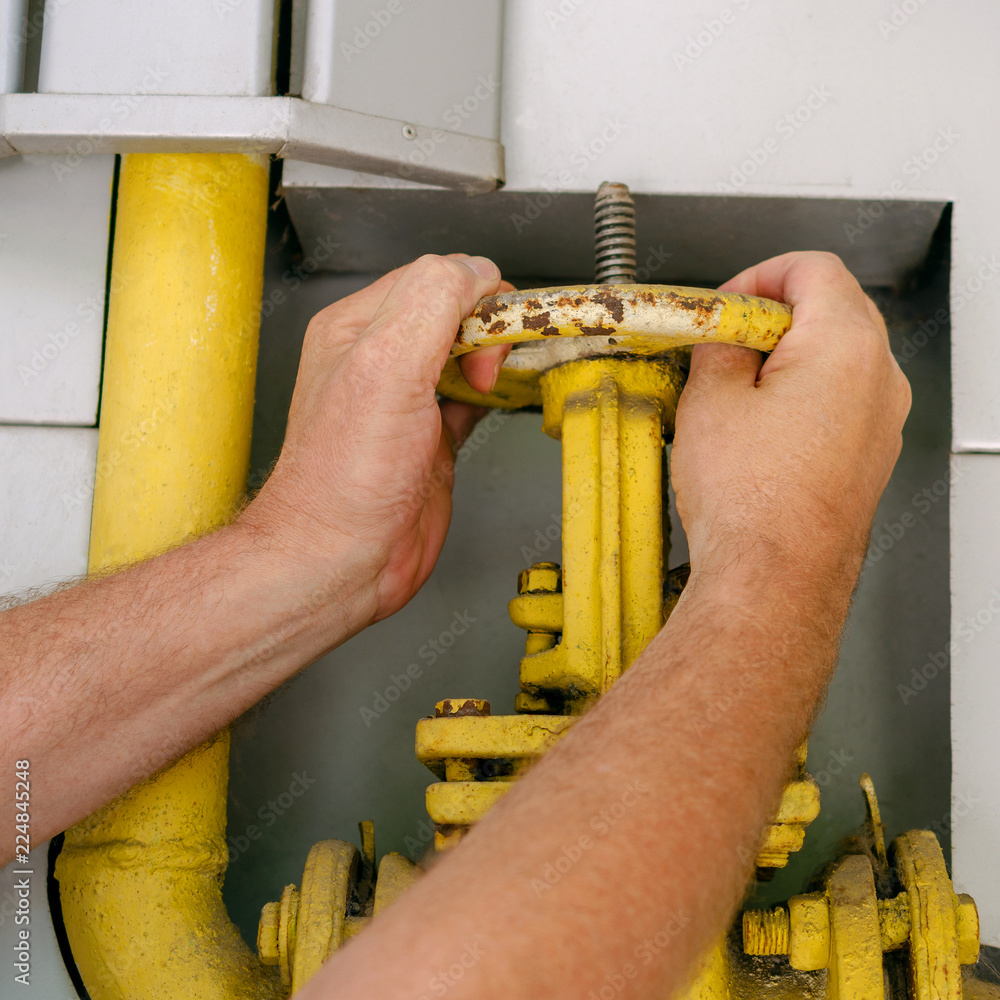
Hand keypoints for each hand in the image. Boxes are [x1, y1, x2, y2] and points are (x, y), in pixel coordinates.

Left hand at [243, 254, 512, 628]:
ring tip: (489, 385)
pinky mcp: (431, 439)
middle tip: (486, 368)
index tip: (489, 335)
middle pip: (456, 312)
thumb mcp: (386, 365)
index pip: (433, 277)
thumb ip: (431, 303)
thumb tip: (476, 272)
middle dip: (486, 331)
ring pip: (468, 353)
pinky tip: (494, 402)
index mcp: (356, 327)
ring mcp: (408, 400)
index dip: (473, 297)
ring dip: (492, 360)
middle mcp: (380, 358)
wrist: (343, 560)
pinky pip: (472, 398)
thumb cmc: (346, 478)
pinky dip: (492, 395)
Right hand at [670, 252, 910, 591]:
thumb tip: (724, 334)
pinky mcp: (871, 457)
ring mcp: (883, 422)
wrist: (773, 579)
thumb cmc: (751, 503)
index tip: (726, 305)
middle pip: (834, 308)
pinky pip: (841, 403)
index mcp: (847, 346)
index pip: (814, 268)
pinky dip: (803, 397)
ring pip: (838, 358)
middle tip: (723, 343)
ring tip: (734, 393)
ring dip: (787, 358)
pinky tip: (757, 431)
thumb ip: (720, 345)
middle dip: (772, 317)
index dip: (759, 276)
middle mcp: (880, 379)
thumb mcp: (710, 399)